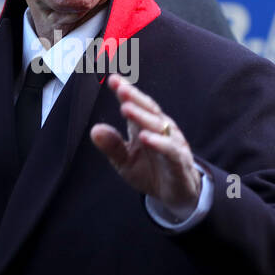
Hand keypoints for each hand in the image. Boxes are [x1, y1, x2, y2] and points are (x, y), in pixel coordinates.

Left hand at [90, 75, 200, 216]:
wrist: (176, 195)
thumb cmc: (151, 172)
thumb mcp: (124, 161)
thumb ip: (112, 146)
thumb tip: (94, 130)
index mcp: (145, 126)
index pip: (135, 105)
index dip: (126, 92)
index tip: (113, 80)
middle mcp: (161, 130)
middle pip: (149, 109)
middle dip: (134, 98)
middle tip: (120, 88)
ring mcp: (172, 143)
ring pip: (159, 126)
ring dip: (143, 116)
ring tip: (127, 109)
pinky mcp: (179, 161)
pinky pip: (170, 149)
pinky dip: (159, 142)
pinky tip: (145, 137)